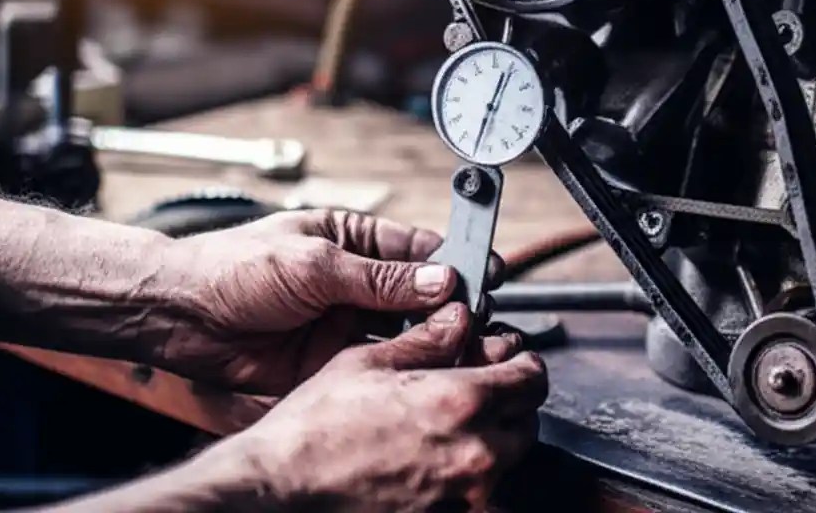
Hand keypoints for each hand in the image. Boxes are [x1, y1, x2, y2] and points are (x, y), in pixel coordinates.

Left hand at [152, 209, 499, 394]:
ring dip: (433, 338)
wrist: (180, 315)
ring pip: (406, 332)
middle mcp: (355, 280)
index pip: (418, 248)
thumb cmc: (234, 268)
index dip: (454, 259)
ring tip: (463, 344)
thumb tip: (440, 280)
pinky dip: (404, 368)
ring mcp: (345, 321)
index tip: (487, 272)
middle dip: (451, 305)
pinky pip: (380, 364)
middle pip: (420, 293)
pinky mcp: (333, 361)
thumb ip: (379, 278)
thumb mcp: (314, 264)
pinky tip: (425, 368)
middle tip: (482, 317)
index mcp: (352, 239)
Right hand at [194, 303, 546, 511]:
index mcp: (461, 402)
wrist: (282, 490)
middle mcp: (474, 453)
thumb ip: (426, 339)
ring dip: (491, 436)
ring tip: (447, 422)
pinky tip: (428, 456)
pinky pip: (475, 491)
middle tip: (478, 386)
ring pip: (505, 459)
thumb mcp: (368, 363)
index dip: (523, 362)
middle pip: (526, 421)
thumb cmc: (314, 430)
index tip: (509, 358)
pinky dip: (464, 470)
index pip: (533, 378)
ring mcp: (463, 494)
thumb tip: (457, 320)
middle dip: (510, 400)